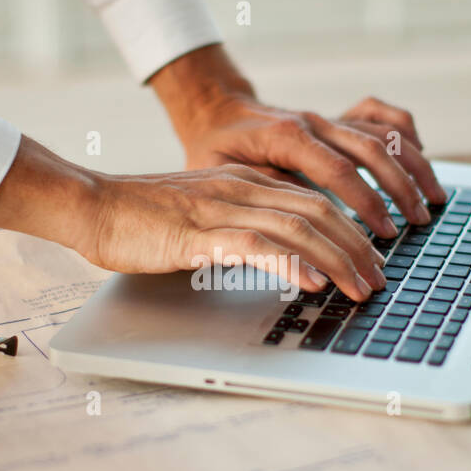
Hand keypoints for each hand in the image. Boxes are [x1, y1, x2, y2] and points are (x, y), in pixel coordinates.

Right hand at [0, 137, 385, 300]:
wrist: (91, 205)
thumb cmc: (140, 218)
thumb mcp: (202, 215)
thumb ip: (240, 226)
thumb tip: (280, 255)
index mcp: (245, 182)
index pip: (315, 199)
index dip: (352, 229)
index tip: (373, 260)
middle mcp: (241, 189)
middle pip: (319, 210)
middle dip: (358, 248)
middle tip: (380, 280)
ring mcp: (221, 208)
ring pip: (298, 227)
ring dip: (338, 260)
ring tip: (360, 288)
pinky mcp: (198, 233)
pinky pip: (256, 245)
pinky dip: (291, 263)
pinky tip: (312, 282)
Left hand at [150, 45, 445, 237]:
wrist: (215, 112)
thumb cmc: (215, 150)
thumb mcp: (224, 176)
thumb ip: (263, 194)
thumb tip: (299, 225)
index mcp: (287, 135)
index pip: (338, 169)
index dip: (366, 202)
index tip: (384, 232)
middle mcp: (314, 121)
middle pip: (372, 148)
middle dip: (400, 188)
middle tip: (417, 223)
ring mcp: (328, 118)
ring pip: (384, 133)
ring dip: (413, 166)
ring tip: (433, 199)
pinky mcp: (336, 120)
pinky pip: (380, 116)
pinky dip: (405, 133)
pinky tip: (420, 155)